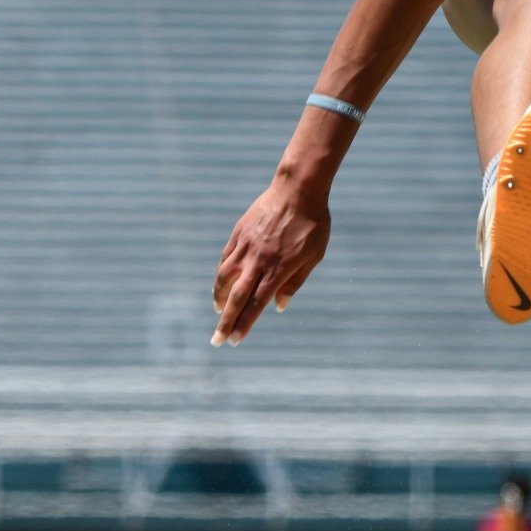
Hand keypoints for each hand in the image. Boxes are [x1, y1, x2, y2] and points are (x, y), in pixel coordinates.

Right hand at [212, 180, 331, 344]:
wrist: (298, 189)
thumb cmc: (313, 224)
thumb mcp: (314, 255)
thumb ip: (295, 282)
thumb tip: (279, 306)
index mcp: (278, 269)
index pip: (257, 303)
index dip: (245, 323)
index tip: (235, 340)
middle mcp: (257, 261)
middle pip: (237, 297)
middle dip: (225, 321)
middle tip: (216, 340)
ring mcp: (246, 246)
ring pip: (224, 277)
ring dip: (219, 297)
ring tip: (217, 310)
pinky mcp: (239, 233)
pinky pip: (225, 259)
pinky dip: (221, 274)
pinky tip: (221, 282)